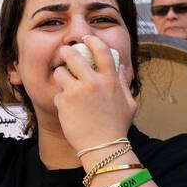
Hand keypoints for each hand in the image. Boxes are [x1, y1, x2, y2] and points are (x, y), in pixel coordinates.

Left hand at [53, 36, 136, 156]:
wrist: (103, 148)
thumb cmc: (116, 127)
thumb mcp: (128, 104)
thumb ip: (122, 83)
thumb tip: (121, 66)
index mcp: (110, 81)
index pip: (102, 52)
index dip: (92, 41)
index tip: (86, 38)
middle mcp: (93, 83)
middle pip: (73, 56)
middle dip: (66, 51)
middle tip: (64, 53)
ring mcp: (77, 92)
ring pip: (60, 73)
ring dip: (61, 77)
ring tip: (65, 85)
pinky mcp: (64, 102)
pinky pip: (57, 94)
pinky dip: (61, 100)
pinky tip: (68, 110)